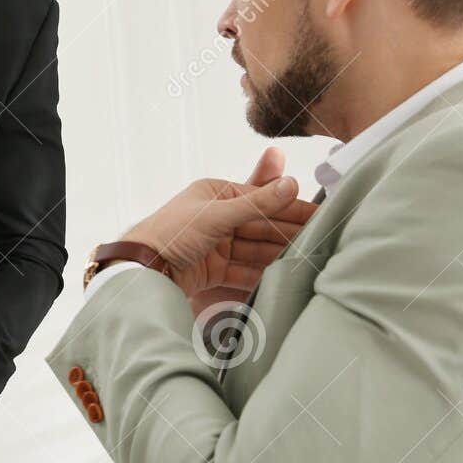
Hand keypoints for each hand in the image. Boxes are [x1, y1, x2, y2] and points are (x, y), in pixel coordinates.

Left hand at [185, 147, 316, 317]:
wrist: (140, 272)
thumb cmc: (170, 233)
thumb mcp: (216, 215)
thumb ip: (257, 203)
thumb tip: (292, 183)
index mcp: (215, 194)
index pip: (262, 199)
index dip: (292, 208)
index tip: (320, 216)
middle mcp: (215, 217)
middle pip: (260, 226)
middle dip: (289, 234)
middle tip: (321, 242)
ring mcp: (213, 245)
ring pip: (254, 250)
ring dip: (279, 256)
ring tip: (308, 262)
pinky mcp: (210, 270)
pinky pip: (242, 270)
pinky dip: (261, 274)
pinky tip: (282, 278)